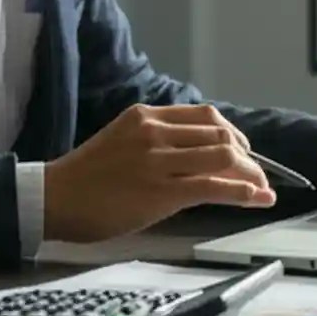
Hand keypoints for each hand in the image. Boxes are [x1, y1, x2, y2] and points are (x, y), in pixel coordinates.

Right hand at [43, 104, 274, 242]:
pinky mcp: (160, 191)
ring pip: (223, 156)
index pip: (206, 116)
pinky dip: (243, 192)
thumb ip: (159, 144)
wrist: (55, 199)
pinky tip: (257, 198)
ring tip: (261, 189)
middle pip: (221, 133)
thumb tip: (200, 160)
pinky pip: (214, 186)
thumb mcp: (124, 144)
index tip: (244, 153)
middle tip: (257, 176)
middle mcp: (155, 131)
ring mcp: (158, 160)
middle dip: (248, 156)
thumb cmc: (86, 179)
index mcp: (146, 116)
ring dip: (251, 174)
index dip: (234, 134)